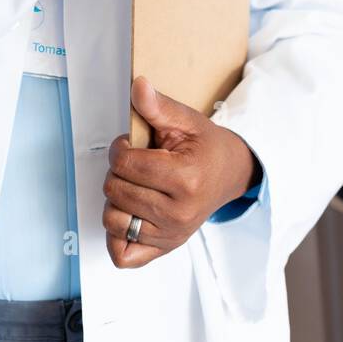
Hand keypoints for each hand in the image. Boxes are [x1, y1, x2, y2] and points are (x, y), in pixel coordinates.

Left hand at [102, 76, 260, 268]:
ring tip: (134, 185)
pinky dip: (117, 235)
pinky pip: (124, 255)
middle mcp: (178, 212)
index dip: (119, 148)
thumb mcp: (185, 120)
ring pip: (113, 221)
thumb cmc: (206, 148)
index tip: (130, 144)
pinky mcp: (165, 247)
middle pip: (114, 190)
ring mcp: (171, 234)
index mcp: (185, 178)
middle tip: (136, 163)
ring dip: (115, 199)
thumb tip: (138, 86)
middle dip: (117, 171)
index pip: (124, 164)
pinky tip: (129, 213)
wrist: (230, 174)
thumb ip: (157, 105)